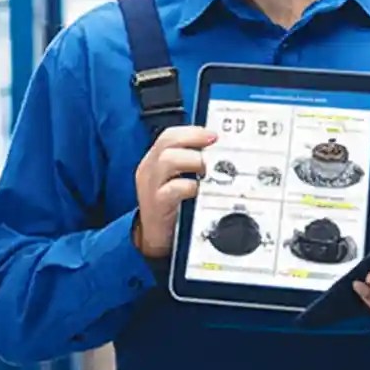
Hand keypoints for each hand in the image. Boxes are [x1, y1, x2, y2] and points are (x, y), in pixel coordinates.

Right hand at [132, 126, 216, 257]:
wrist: (155, 238)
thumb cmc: (171, 207)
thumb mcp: (175, 182)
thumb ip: (190, 166)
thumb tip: (220, 153)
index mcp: (154, 161)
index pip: (169, 136)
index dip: (192, 131)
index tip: (214, 134)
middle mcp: (149, 169)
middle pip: (167, 142)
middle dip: (194, 139)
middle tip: (214, 144)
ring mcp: (151, 186)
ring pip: (168, 160)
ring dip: (194, 160)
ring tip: (208, 168)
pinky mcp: (157, 204)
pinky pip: (173, 188)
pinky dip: (190, 186)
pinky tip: (201, 190)